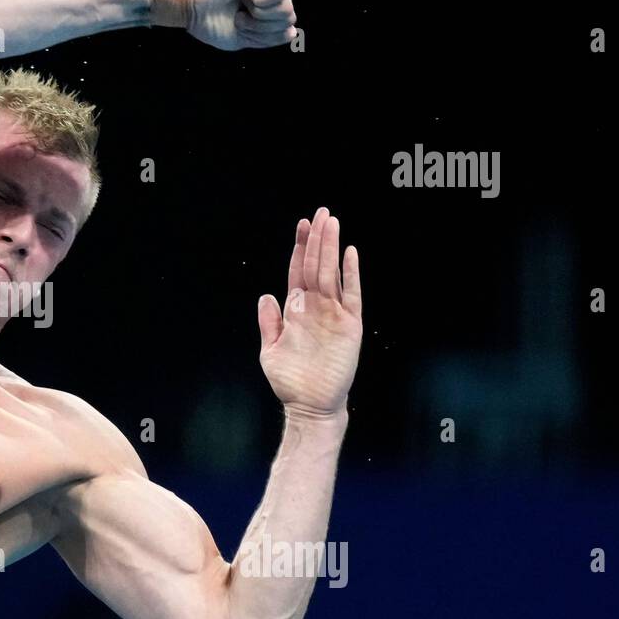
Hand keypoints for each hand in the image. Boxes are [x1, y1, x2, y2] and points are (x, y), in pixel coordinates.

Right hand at [187, 0, 297, 51]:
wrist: (189, 6)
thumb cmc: (209, 21)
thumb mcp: (243, 38)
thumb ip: (268, 37)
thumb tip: (293, 32)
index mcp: (264, 0)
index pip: (284, 24)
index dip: (264, 34)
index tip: (239, 25)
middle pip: (289, 16)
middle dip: (262, 27)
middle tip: (239, 16)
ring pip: (287, 7)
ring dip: (259, 16)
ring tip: (240, 6)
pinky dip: (258, 2)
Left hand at [257, 207, 361, 416]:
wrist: (311, 406)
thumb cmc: (290, 380)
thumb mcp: (270, 349)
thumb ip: (270, 323)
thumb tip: (267, 295)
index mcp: (297, 310)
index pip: (299, 271)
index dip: (300, 249)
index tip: (302, 225)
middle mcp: (316, 307)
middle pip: (316, 266)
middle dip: (317, 239)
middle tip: (320, 213)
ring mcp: (334, 314)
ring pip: (332, 274)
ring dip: (332, 248)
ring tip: (332, 223)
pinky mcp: (350, 326)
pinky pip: (352, 295)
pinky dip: (351, 274)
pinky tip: (350, 254)